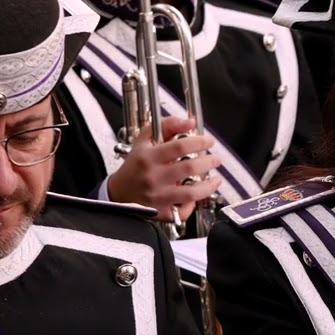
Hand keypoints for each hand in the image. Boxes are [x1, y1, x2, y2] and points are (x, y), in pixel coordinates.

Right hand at [109, 116, 223, 222]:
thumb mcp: (145, 139)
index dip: (199, 142)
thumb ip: (167, 125)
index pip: (179, 146)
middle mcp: (153, 177)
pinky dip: (192, 206)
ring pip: (190, 193)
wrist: (118, 192)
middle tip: (216, 159)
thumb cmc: (135, 165)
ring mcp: (157, 196)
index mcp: (149, 157)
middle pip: (189, 168)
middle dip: (208, 162)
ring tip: (216, 179)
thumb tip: (189, 122)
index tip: (209, 141)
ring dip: (208, 186)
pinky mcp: (159, 212)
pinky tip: (195, 198)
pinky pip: (182, 212)